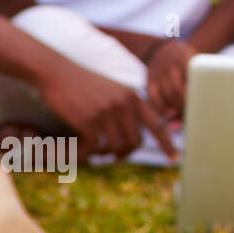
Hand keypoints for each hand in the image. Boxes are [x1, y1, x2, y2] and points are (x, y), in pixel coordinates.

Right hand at [36, 62, 177, 160]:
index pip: (157, 125)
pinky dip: (89, 153)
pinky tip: (83, 150)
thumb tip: (134, 138)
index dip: (167, 144)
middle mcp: (125, 104)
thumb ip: (128, 109)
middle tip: (115, 156)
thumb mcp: (114, 91)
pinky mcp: (88, 120)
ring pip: (116, 147)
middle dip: (126, 153)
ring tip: (97, 150)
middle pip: (135, 142)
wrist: (58, 72)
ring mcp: (107, 112)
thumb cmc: (85, 85)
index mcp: (134, 97)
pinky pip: (95, 147)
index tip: (175, 160)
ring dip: (106, 153)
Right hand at [144, 39, 198, 119]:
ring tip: (183, 117)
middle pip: (180, 90)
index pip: (194, 78)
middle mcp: (172, 66)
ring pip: (168, 95)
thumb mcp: (195, 59)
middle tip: (193, 115)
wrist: (161, 49)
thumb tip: (207, 101)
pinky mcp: (149, 80)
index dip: (197, 94)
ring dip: (176, 109)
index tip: (203, 104)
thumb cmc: (185, 60)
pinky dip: (161, 108)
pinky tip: (167, 114)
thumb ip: (200, 76)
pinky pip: (154, 97)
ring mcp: (159, 73)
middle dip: (187, 105)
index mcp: (187, 59)